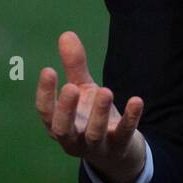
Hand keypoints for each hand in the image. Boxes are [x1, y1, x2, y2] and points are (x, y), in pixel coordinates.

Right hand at [36, 30, 146, 182]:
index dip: (45, 93)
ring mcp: (96, 146)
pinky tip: (136, 100)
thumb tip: (66, 34)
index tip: (48, 70)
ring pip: (94, 134)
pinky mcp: (119, 147)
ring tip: (106, 90)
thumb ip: (74, 66)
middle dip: (66, 109)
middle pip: (63, 129)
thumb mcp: (83, 90)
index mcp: (59, 124)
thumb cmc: (91, 115)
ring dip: (99, 113)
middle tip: (71, 87)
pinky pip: (124, 134)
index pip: (46, 112)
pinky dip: (130, 118)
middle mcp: (73, 139)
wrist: (117, 148)